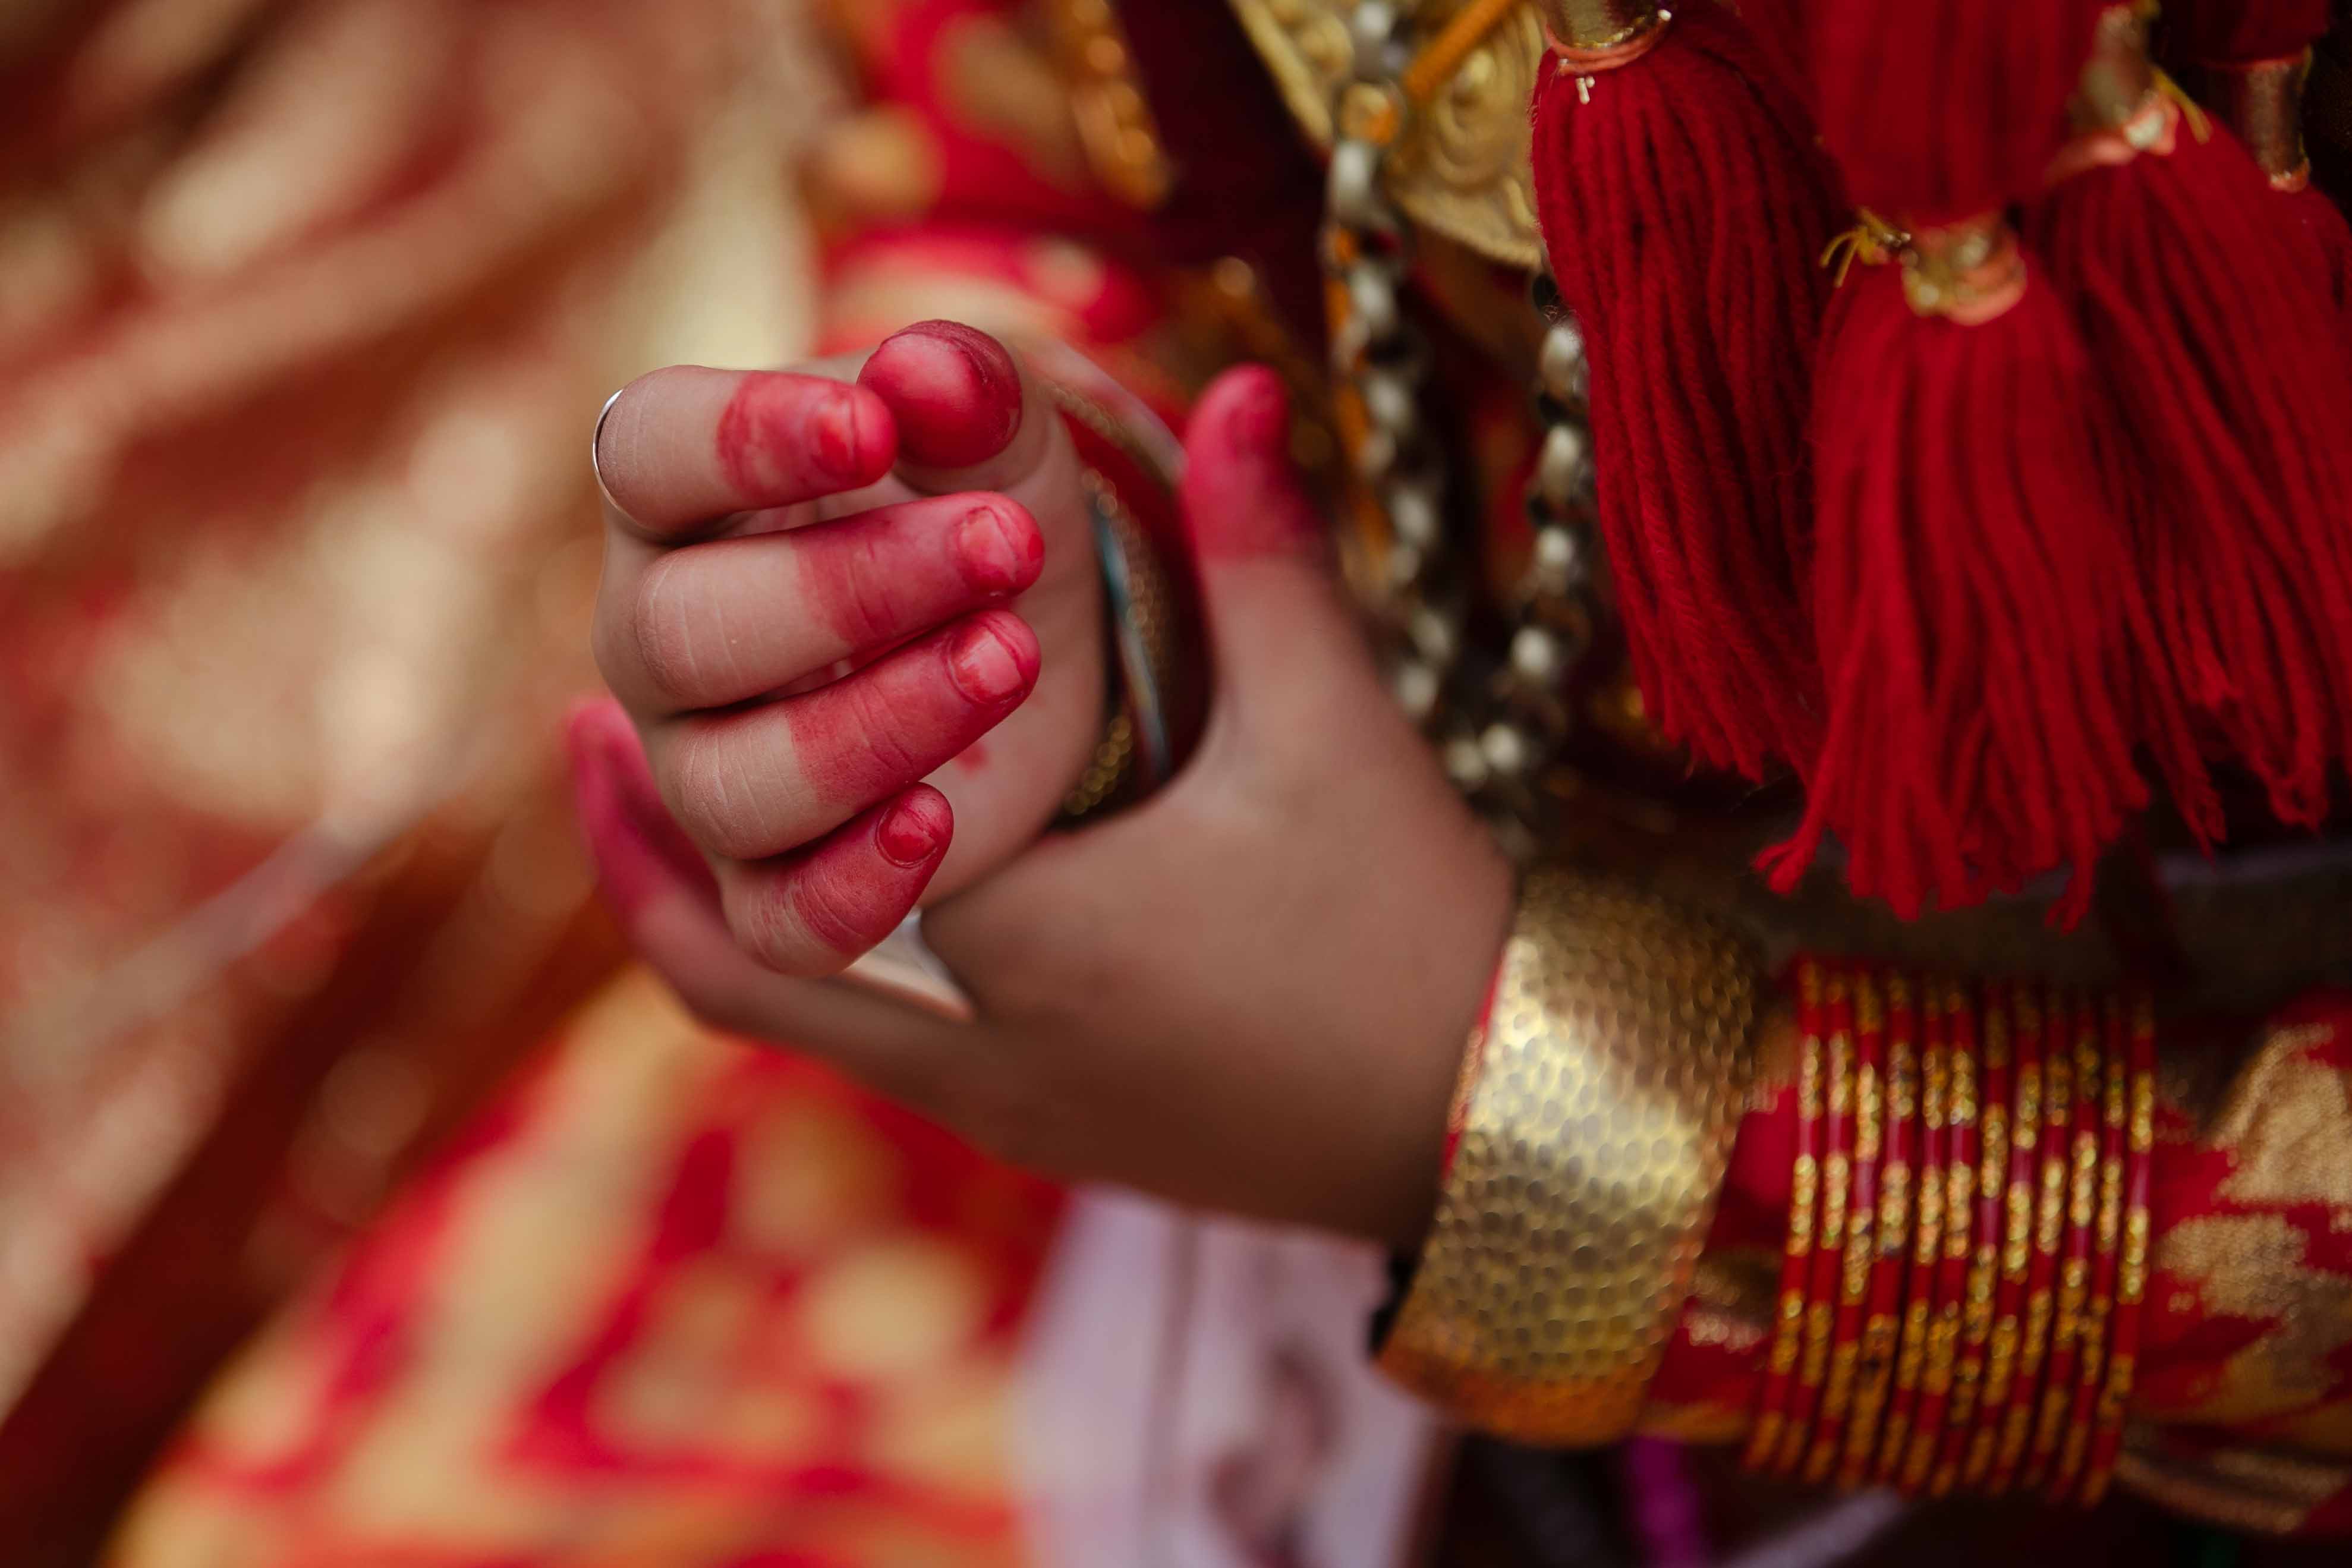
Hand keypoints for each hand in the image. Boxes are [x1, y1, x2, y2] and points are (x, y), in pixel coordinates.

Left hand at [571, 367, 1513, 1244]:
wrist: (1495, 1139)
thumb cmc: (1410, 942)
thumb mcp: (1333, 741)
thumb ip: (1263, 563)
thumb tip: (1235, 389)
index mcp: (1022, 935)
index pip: (825, 815)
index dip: (753, 721)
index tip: (672, 641)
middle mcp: (975, 1050)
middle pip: (736, 958)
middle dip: (648, 848)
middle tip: (586, 734)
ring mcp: (999, 1109)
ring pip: (790, 1024)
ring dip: (715, 907)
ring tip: (653, 802)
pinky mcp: (1041, 1130)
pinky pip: (866, 1051)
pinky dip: (814, 962)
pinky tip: (839, 883)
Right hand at [588, 321, 1104, 976]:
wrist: (1031, 635)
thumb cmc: (976, 507)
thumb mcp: (999, 438)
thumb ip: (969, 392)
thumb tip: (928, 371)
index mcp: (680, 495)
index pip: (644, 451)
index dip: (742, 438)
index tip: (871, 425)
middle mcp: (662, 638)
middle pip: (679, 633)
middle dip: (846, 591)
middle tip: (1003, 544)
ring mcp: (706, 771)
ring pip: (731, 785)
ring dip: (878, 725)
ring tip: (1009, 657)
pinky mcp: (780, 884)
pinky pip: (777, 925)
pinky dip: (853, 885)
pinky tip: (938, 821)